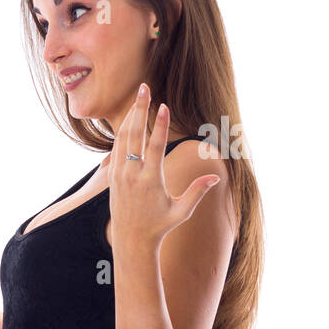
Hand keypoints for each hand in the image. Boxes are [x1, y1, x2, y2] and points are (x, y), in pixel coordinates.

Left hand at [106, 83, 221, 249]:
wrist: (131, 241)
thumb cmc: (160, 226)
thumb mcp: (182, 211)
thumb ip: (197, 192)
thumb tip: (216, 177)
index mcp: (150, 181)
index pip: (155, 146)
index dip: (159, 125)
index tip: (163, 105)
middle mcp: (132, 175)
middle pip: (134, 135)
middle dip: (139, 109)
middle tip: (144, 88)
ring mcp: (119, 175)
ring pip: (122, 139)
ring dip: (130, 117)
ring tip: (138, 98)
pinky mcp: (112, 177)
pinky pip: (116, 148)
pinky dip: (122, 132)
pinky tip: (128, 120)